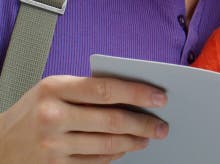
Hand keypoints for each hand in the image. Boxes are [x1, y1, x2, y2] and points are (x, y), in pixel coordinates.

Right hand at [0, 75, 167, 162]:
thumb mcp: (52, 88)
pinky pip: (94, 161)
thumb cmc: (33, 111)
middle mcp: (53, 116)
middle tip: (161, 125)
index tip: (160, 97)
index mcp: (54, 89)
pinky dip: (114, 155)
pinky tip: (124, 149)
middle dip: (143, 124)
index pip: (106, 89)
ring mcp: (53, 145)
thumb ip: (86, 88)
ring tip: (147, 138)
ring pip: (106, 144)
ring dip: (133, 142)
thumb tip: (132, 92)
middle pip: (111, 120)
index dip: (138, 93)